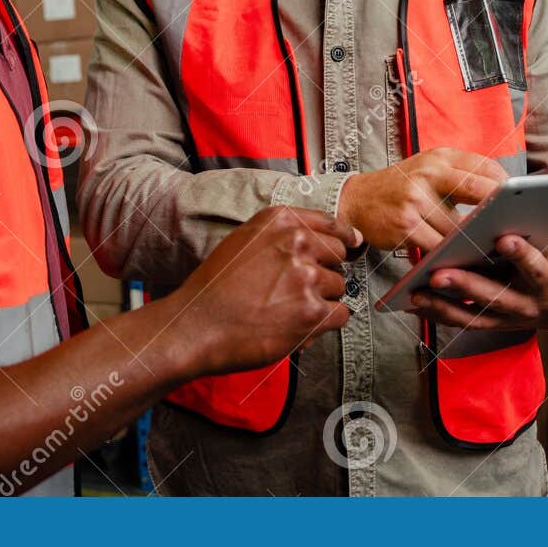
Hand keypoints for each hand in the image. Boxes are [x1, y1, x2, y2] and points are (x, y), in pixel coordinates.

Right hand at [164, 207, 360, 375]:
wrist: (197, 324)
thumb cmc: (216, 286)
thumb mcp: (245, 240)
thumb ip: (282, 234)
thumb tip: (326, 238)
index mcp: (280, 221)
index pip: (330, 222)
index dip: (342, 237)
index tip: (350, 245)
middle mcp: (296, 243)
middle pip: (338, 255)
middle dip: (325, 272)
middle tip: (299, 289)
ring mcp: (306, 277)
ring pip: (339, 287)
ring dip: (322, 299)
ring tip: (289, 310)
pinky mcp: (312, 312)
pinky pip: (339, 315)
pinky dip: (324, 323)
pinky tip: (299, 325)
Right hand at [337, 147, 507, 252]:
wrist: (357, 200)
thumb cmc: (403, 188)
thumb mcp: (430, 170)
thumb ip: (462, 178)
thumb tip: (504, 200)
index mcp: (441, 157)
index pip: (486, 168)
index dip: (508, 189)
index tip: (521, 205)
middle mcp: (429, 173)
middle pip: (478, 192)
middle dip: (499, 213)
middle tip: (517, 229)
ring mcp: (415, 199)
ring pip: (459, 228)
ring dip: (475, 242)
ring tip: (492, 251)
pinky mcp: (405, 225)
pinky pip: (438, 247)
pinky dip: (452, 256)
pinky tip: (462, 261)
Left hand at [410, 209, 547, 331]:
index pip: (537, 271)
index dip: (523, 256)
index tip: (504, 237)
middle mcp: (527, 306)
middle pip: (495, 297)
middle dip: (467, 285)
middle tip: (440, 272)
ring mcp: (507, 318)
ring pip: (474, 314)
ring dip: (445, 305)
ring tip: (418, 291)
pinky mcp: (492, 322)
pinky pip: (463, 320)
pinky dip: (440, 313)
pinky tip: (416, 301)